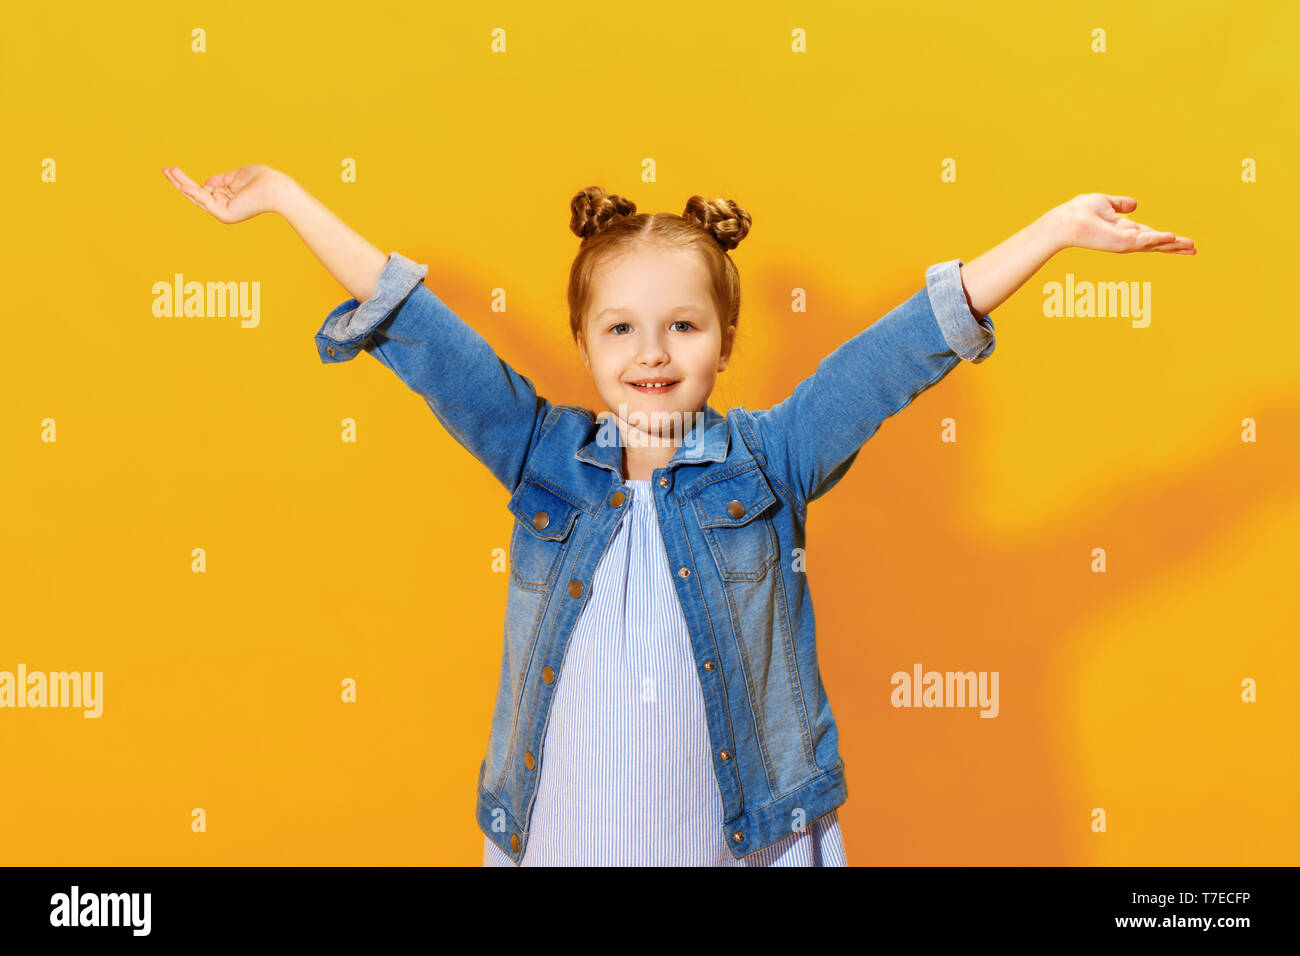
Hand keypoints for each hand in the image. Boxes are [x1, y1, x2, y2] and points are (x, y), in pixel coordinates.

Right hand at [161, 164, 288, 222]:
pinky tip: (182, 185)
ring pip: (197, 197)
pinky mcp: (224, 214)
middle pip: (195, 194)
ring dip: (181, 184)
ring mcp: (222, 211)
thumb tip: (205, 182)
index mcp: (225, 197)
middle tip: (164, 169)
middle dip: (178, 181)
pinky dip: (193, 193)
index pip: (201, 189)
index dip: (186, 179)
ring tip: (168, 172)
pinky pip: (205, 202)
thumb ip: (221, 180)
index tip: (172, 168)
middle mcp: (222, 206)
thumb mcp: (236, 176)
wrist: (275, 187)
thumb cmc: (261, 180)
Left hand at [1056, 193, 1195, 254]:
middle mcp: (1128, 239)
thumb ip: (1120, 204)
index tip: (1183, 241)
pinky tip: (1172, 238)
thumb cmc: (1081, 212)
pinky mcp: (1122, 242)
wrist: (1068, 220)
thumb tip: (1135, 204)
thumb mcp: (1106, 203)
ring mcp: (1126, 242)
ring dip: (1173, 246)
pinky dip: (1158, 239)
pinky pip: (1144, 241)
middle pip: (1157, 244)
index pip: (1151, 235)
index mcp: (1126, 230)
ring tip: (1191, 247)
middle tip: (1194, 249)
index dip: (1167, 239)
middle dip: (1175, 247)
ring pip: (1154, 245)